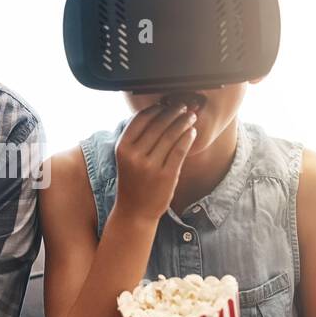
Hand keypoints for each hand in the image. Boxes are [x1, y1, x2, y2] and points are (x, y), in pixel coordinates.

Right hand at [113, 102, 199, 221]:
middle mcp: (135, 156)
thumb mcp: (127, 159)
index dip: (156, 109)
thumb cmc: (133, 182)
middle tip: (183, 106)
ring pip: (170, 136)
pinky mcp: (166, 175)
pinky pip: (179, 151)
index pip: (140, 120)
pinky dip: (187, 138)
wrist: (135, 212)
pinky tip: (192, 132)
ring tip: (191, 116)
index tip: (166, 104)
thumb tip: (157, 114)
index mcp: (122, 148)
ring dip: (183, 122)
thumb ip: (138, 139)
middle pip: (158, 125)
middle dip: (173, 112)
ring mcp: (150, 166)